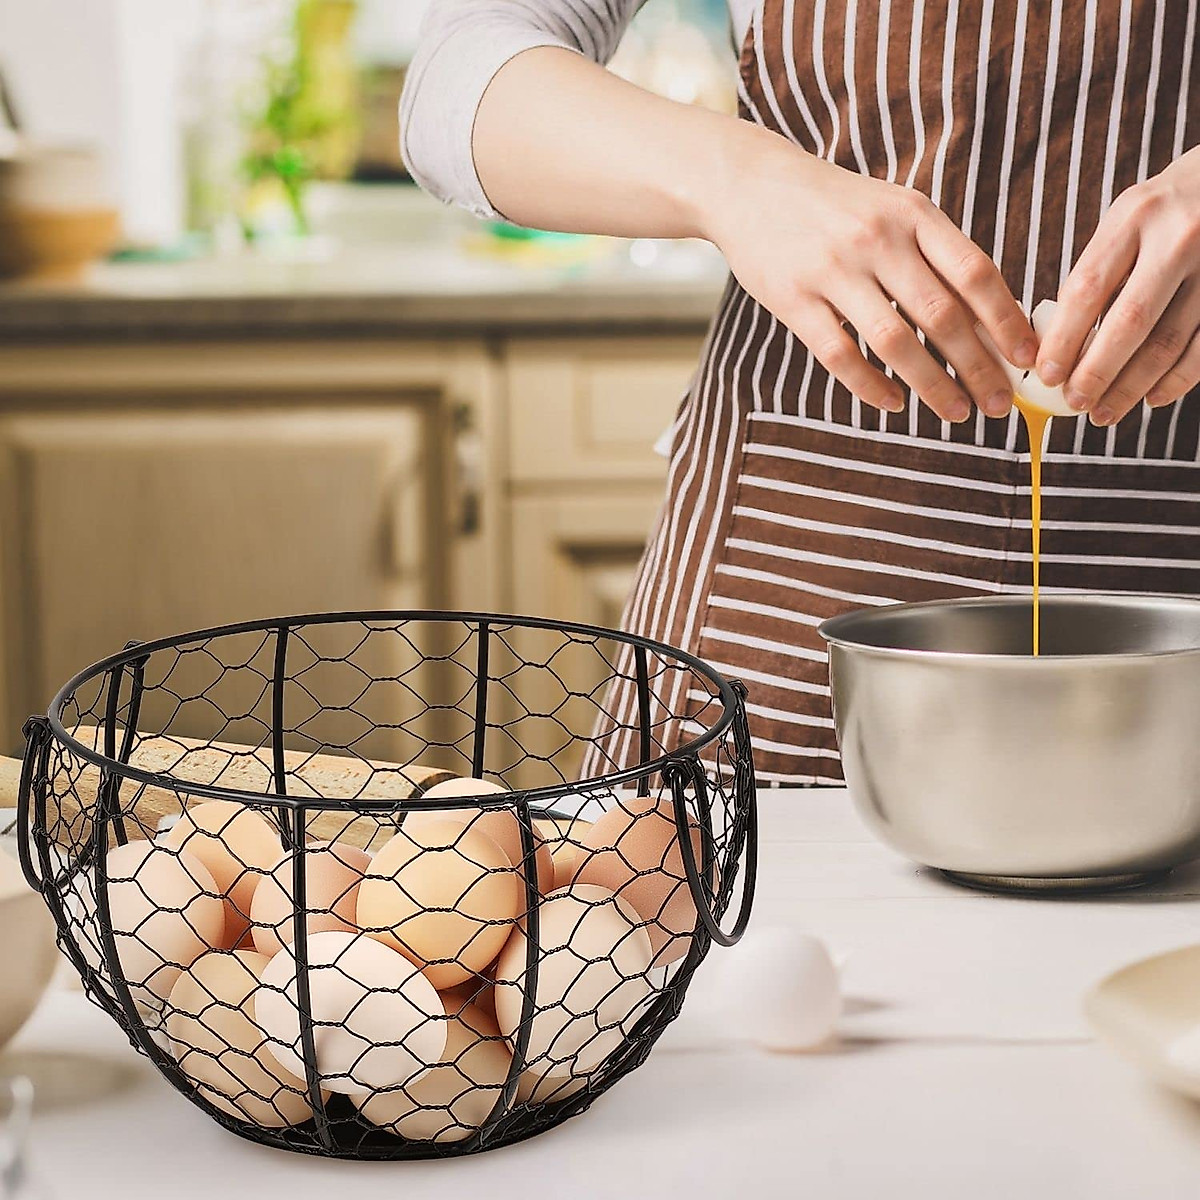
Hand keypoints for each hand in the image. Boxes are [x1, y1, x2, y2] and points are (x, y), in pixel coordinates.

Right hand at [702, 131, 1035, 421]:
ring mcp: (833, 270)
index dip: (1006, 321)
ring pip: (893, 341)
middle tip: (1001, 403)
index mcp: (913, 214)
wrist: (751, 183)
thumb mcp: (894, 209)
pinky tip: (893, 404)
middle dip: (979, 366)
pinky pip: (840, 354)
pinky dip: (870, 386)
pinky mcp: (793, 299)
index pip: (974, 273)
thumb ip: (935, 255)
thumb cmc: (836, 206)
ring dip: (932, 384)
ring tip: (957, 411)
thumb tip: (989, 319)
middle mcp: (877, 240)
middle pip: (941, 315)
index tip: (1029, 359)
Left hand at [1036, 147, 1199, 425]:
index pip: (1088, 289)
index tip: (1045, 375)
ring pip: (1168, 342)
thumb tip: (1056, 347)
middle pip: (1130, 321)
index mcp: (1134, 218)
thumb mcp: (1124, 224)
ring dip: (1131, 386)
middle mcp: (1177, 238)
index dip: (1063, 340)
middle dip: (1096, 372)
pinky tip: (1151, 398)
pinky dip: (1176, 380)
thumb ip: (1095, 275)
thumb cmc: (1163, 213)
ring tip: (1103, 412)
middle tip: (1074, 402)